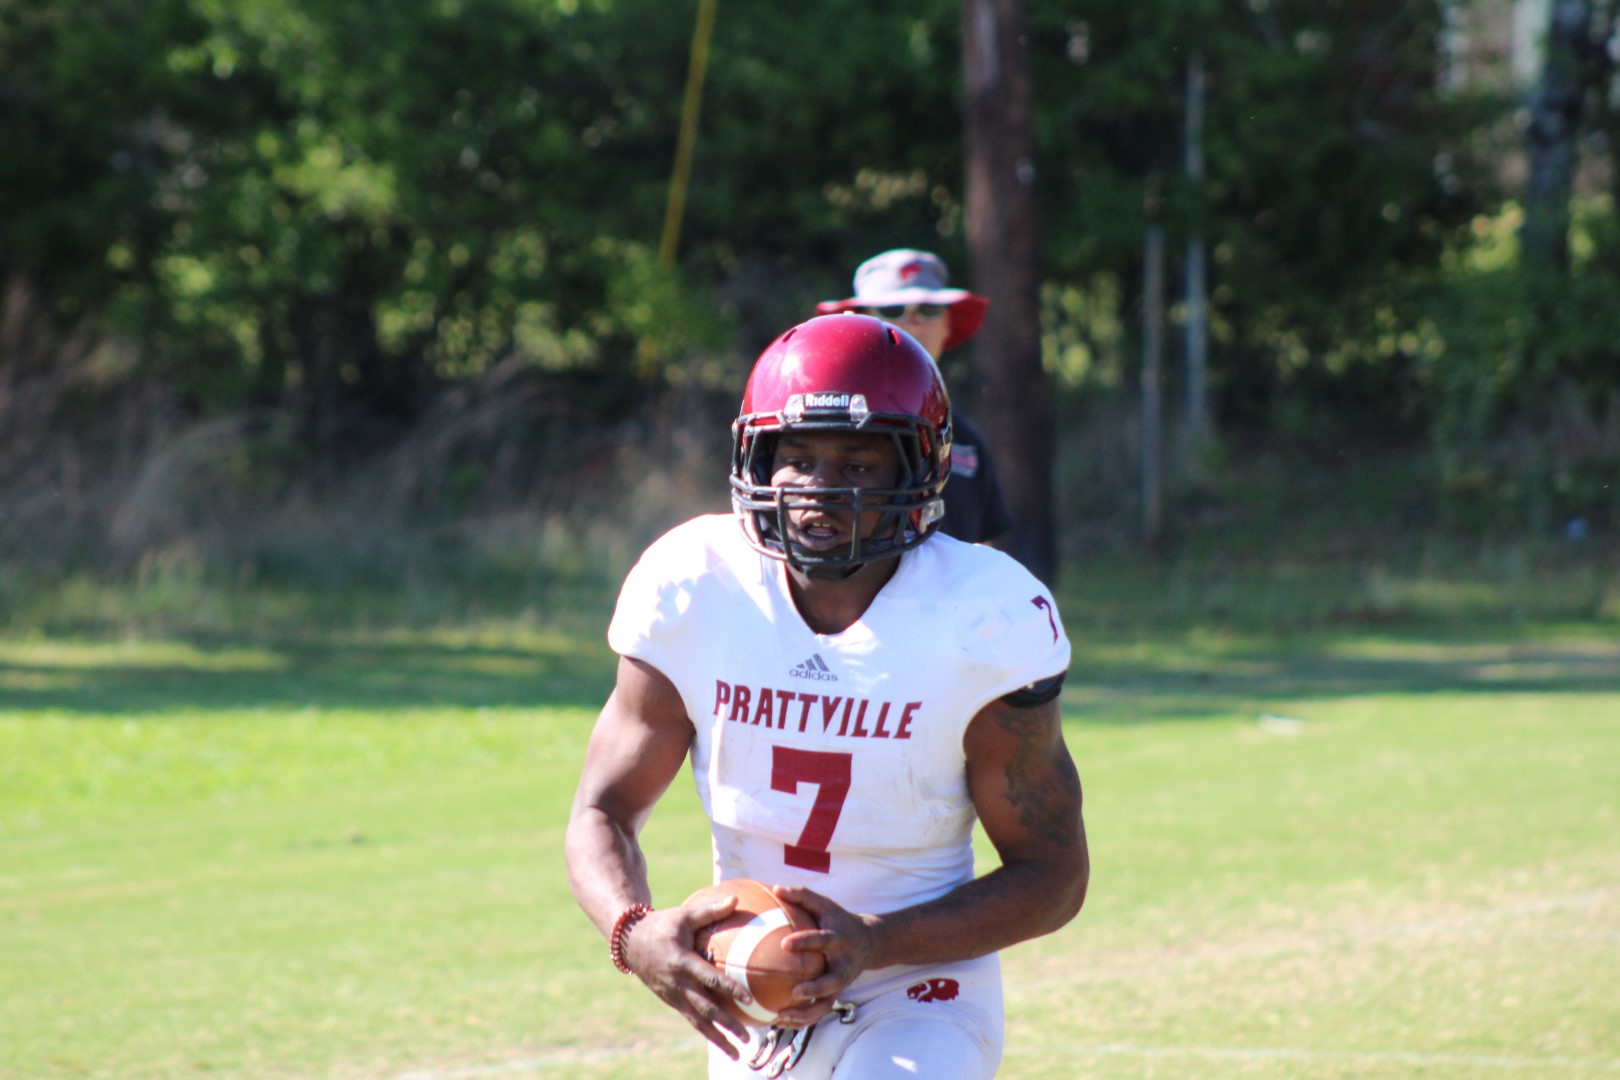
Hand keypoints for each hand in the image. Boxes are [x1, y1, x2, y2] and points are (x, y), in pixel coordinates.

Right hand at [622, 893, 754, 1055]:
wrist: (630, 941)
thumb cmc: (662, 924)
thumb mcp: (684, 915)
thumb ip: (710, 911)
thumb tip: (736, 900)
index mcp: (682, 962)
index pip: (709, 978)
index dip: (729, 988)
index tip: (748, 999)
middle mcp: (677, 984)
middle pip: (706, 1009)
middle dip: (727, 1025)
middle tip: (747, 1038)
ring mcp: (672, 995)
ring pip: (698, 1021)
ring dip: (718, 1038)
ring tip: (737, 1053)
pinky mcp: (670, 1001)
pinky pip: (691, 1018)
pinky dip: (706, 1031)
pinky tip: (722, 1041)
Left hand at [767, 885, 878, 1026]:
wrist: (869, 942)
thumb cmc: (838, 920)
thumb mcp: (825, 905)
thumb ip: (802, 896)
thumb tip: (776, 888)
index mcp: (838, 939)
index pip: (822, 940)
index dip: (805, 942)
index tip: (784, 944)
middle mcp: (842, 963)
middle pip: (832, 980)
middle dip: (814, 988)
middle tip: (794, 992)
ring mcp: (841, 982)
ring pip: (827, 1002)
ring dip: (806, 1013)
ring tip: (782, 1016)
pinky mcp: (837, 994)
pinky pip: (820, 1011)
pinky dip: (802, 1019)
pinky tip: (780, 1021)